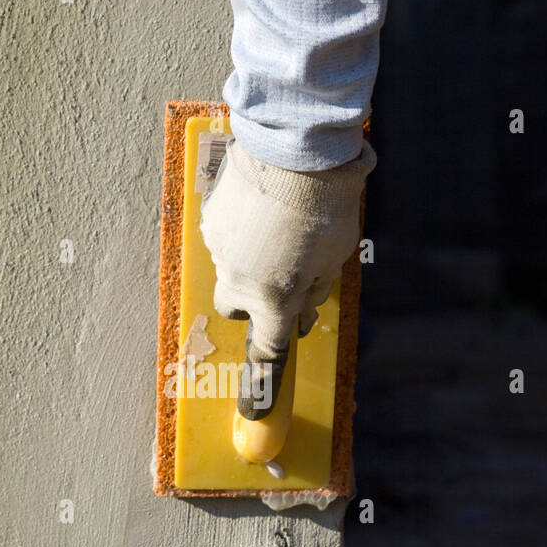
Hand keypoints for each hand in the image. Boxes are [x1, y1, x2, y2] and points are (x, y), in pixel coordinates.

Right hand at [199, 139, 363, 358]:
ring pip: (230, 269)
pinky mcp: (211, 219)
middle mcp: (240, 281)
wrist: (293, 148)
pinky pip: (224, 238)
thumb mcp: (334, 256)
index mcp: (275, 298)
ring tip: (278, 226)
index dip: (263, 375)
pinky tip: (261, 207)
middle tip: (281, 275)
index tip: (256, 398)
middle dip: (254, 301)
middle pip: (236, 308)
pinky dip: (241, 232)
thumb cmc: (324, 206)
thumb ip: (315, 289)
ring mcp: (220, 249)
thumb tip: (304, 309)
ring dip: (250, 260)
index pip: (267, 349)